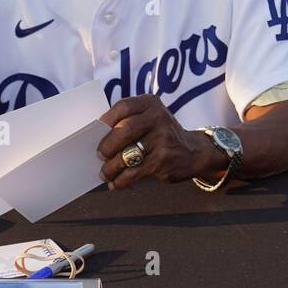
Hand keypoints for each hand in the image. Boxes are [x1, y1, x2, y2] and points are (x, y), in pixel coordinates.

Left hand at [96, 95, 224, 189]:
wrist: (194, 152)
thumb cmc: (162, 135)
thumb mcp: (151, 119)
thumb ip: (128, 122)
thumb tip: (95, 139)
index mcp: (151, 104)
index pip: (123, 107)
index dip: (105, 120)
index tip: (93, 132)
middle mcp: (159, 118)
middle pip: (123, 131)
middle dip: (106, 147)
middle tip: (100, 156)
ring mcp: (163, 139)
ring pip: (126, 155)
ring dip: (110, 168)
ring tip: (105, 173)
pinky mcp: (163, 159)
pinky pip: (134, 172)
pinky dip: (121, 180)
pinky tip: (116, 183)